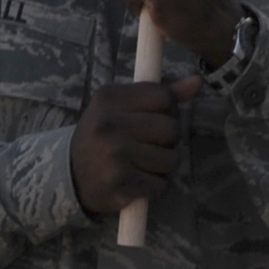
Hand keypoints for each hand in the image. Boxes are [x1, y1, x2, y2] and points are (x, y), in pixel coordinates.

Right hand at [69, 80, 202, 215]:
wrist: (71, 176)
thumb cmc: (105, 137)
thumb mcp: (122, 108)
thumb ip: (160, 94)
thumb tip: (197, 81)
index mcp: (108, 98)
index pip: (164, 97)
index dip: (169, 111)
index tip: (155, 120)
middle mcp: (108, 123)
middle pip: (172, 129)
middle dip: (168, 141)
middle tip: (149, 146)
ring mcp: (113, 153)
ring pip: (171, 159)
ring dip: (164, 167)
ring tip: (142, 165)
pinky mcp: (120, 182)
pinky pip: (161, 184)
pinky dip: (155, 187)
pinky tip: (138, 182)